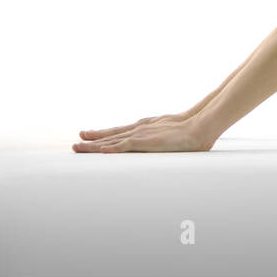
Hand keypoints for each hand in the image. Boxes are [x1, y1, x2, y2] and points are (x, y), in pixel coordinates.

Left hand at [73, 113, 214, 152]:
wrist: (199, 125)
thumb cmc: (190, 129)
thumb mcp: (170, 132)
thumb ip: (161, 137)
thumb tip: (161, 141)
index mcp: (144, 128)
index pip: (119, 131)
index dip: (103, 133)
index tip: (88, 134)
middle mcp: (138, 129)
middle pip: (110, 135)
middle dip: (92, 139)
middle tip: (76, 141)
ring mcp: (141, 134)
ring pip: (112, 140)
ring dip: (94, 145)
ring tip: (78, 146)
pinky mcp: (146, 141)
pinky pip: (125, 146)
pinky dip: (112, 148)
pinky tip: (102, 150)